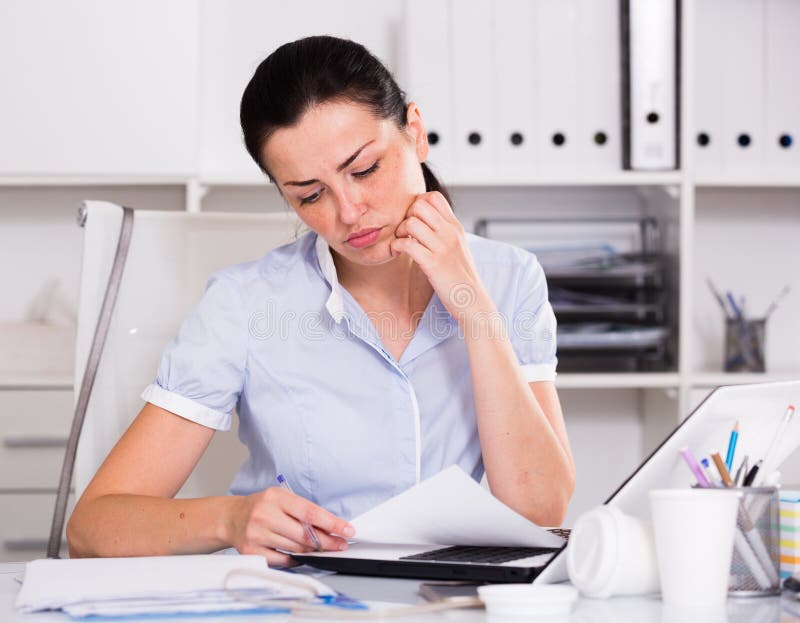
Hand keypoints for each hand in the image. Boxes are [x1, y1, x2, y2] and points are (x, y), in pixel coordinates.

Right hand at [229, 487, 353, 566]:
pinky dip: (296, 560)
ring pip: (295, 548)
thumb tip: (331, 528)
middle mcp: (264, 515)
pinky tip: (302, 556)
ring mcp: (256, 534)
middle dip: (328, 541)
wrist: (232, 518)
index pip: (309, 512)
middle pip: (304, 534)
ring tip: (324, 549)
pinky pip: (282, 561)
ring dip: (314, 551)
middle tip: (341, 544)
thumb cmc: (263, 507)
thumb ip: (303, 511)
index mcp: (275, 497)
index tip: (346, 530)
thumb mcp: (282, 498)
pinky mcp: (251, 551)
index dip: (331, 523)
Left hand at [390, 191, 488, 319]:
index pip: (434, 197)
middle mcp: (450, 233)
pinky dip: (397, 247)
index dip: (418, 203)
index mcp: (455, 227)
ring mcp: (442, 248)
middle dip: (406, 215)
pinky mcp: (433, 264)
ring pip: (411, 223)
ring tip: (402, 243)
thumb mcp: (458, 246)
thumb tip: (427, 221)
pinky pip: (407, 244)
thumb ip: (445, 231)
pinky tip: (398, 253)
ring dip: (399, 232)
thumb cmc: (461, 276)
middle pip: (419, 205)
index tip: (414, 220)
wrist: (473, 301)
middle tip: (405, 232)